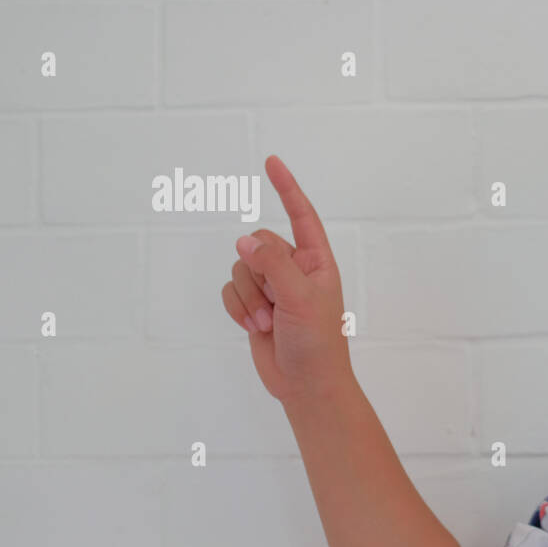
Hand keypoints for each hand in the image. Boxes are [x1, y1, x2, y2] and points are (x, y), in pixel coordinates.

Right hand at [220, 155, 353, 406]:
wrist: (306, 385)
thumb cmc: (317, 342)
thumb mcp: (300, 298)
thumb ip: (272, 264)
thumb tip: (244, 240)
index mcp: (317, 262)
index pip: (301, 216)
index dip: (287, 189)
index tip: (271, 161)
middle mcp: (294, 269)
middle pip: (258, 244)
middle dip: (259, 275)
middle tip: (276, 305)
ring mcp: (272, 287)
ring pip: (240, 267)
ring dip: (248, 298)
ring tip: (269, 323)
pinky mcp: (253, 305)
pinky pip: (230, 289)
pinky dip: (236, 308)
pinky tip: (253, 328)